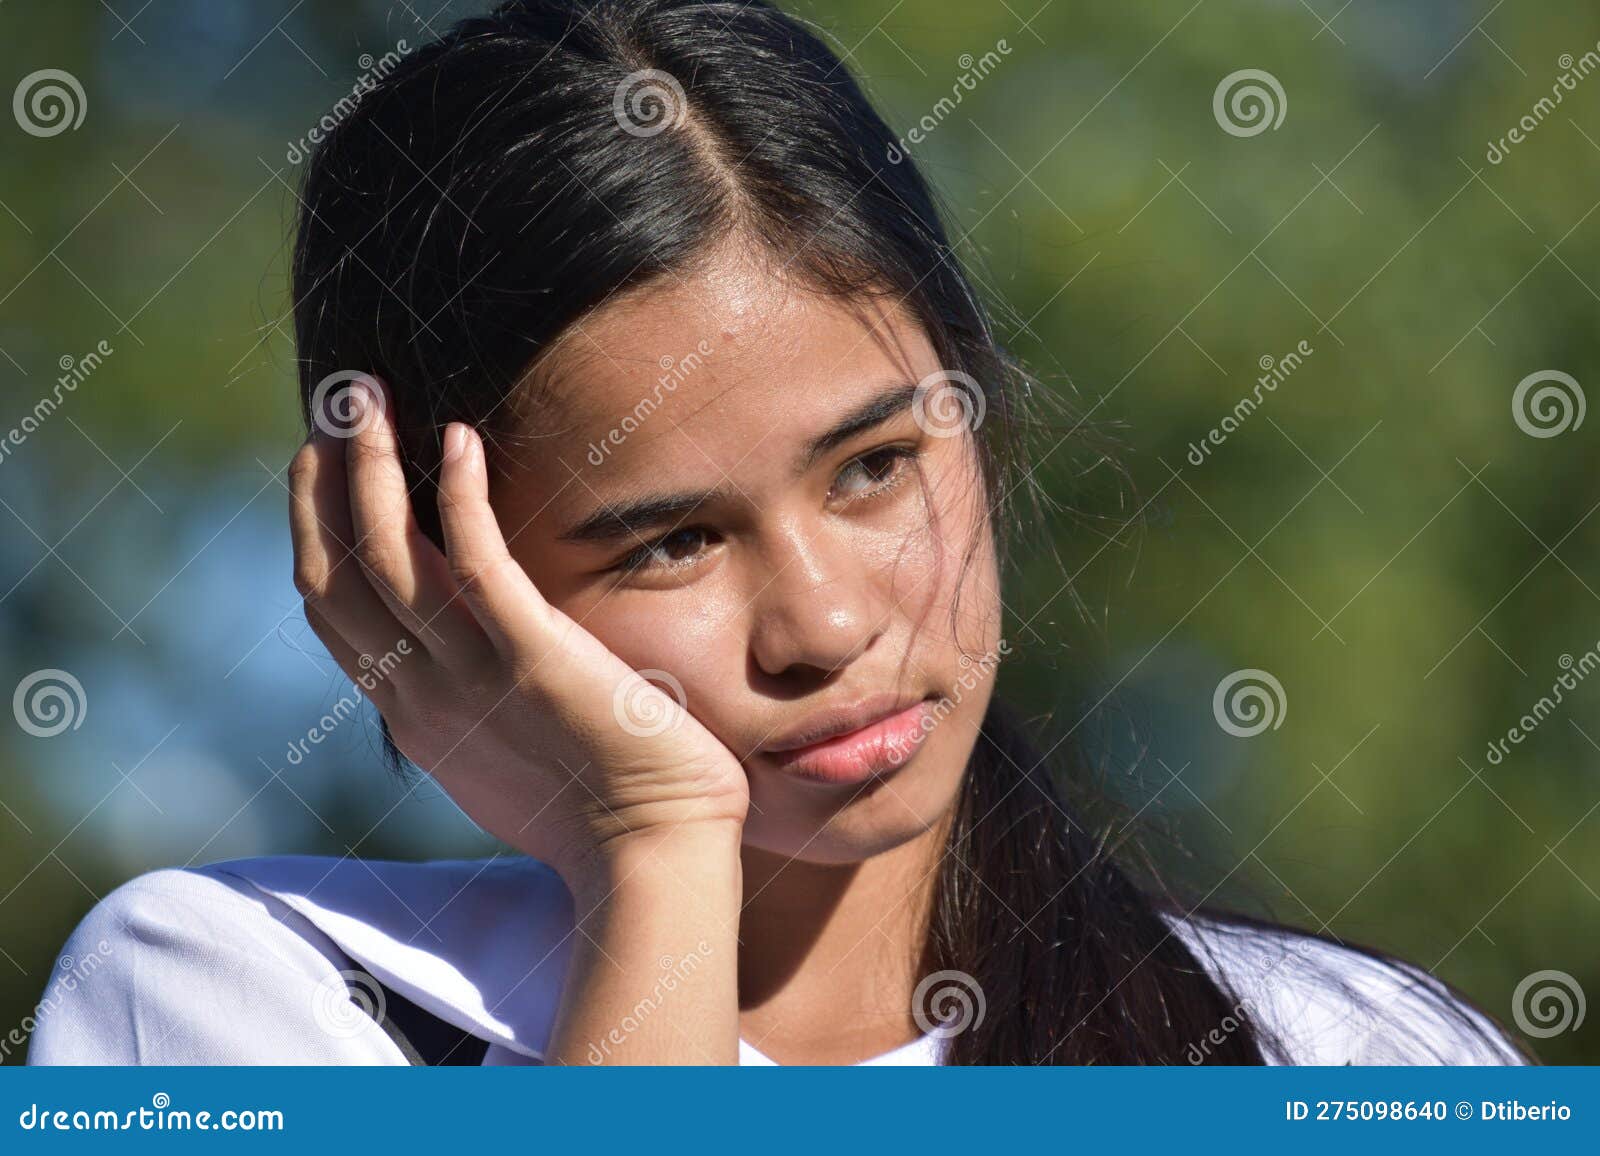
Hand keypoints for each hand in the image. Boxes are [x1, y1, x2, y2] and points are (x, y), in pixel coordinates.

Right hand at [286, 376, 748, 883]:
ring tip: (368, 398)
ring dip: (369, 470)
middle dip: (322, 484)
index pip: (334, 608)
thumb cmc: (600, 809)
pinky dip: (461, 499)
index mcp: (416, 715)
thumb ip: (476, 698)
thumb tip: (476, 651)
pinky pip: (478, 564)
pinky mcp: (537, 661)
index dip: (313, 530)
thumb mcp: (507, 752)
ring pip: (388, 556)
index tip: (317, 463)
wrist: (654, 857)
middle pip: (337, 572)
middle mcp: (424, 694)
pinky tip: (461, 438)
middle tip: (331, 404)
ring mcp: (473, 678)